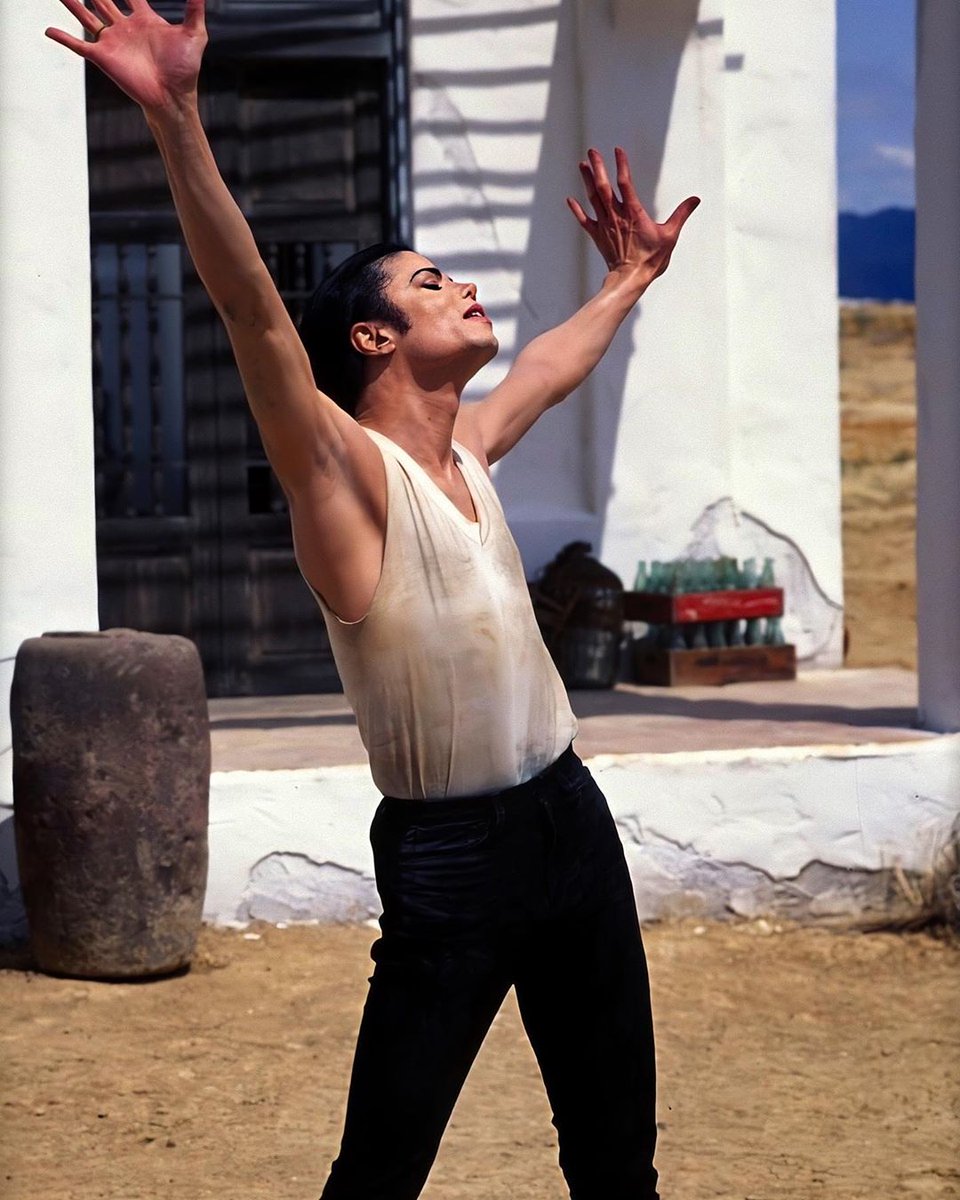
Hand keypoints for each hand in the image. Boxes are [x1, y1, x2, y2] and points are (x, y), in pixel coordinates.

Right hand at [45, 0, 206, 113]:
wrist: (172, 97)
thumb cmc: (185, 70)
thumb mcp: (194, 35)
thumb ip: (194, 9)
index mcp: (145, 19)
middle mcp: (125, 28)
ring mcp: (113, 42)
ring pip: (86, 15)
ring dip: (72, 3)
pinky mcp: (103, 57)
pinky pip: (78, 44)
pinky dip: (62, 37)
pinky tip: (48, 30)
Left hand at [567, 147, 699, 284]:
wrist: (631, 279)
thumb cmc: (651, 259)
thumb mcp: (670, 235)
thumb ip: (681, 214)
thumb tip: (696, 199)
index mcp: (633, 213)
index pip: (625, 183)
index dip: (621, 165)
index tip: (618, 150)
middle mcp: (616, 216)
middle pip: (604, 187)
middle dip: (598, 167)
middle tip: (592, 151)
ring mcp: (605, 226)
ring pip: (593, 199)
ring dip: (587, 181)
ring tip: (582, 165)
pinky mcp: (598, 236)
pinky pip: (584, 220)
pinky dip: (577, 210)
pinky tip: (570, 199)